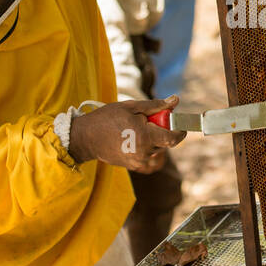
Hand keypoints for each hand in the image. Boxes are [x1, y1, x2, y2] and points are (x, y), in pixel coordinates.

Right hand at [68, 95, 186, 173]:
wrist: (85, 138)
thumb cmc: (107, 118)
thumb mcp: (131, 106)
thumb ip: (155, 106)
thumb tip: (175, 100)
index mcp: (145, 137)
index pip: (173, 138)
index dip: (180, 130)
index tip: (180, 123)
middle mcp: (144, 152)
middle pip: (164, 141)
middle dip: (161, 129)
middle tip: (146, 119)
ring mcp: (138, 161)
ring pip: (155, 147)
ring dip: (151, 137)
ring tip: (133, 128)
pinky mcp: (133, 165)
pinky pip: (146, 153)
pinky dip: (143, 144)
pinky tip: (129, 137)